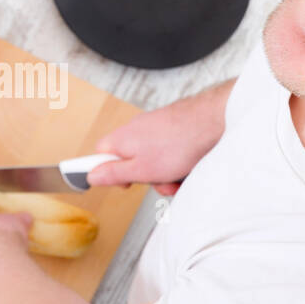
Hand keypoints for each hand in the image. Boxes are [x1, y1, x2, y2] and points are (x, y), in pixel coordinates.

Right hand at [86, 80, 233, 195]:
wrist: (213, 120)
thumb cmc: (179, 143)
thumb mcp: (141, 169)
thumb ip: (113, 173)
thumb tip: (91, 175)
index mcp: (121, 139)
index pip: (100, 155)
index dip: (109, 172)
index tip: (122, 183)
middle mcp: (135, 130)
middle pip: (131, 161)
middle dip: (147, 178)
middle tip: (161, 182)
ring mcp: (155, 128)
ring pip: (153, 159)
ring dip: (166, 174)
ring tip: (181, 176)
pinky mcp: (172, 128)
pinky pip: (169, 152)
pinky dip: (178, 162)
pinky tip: (190, 165)